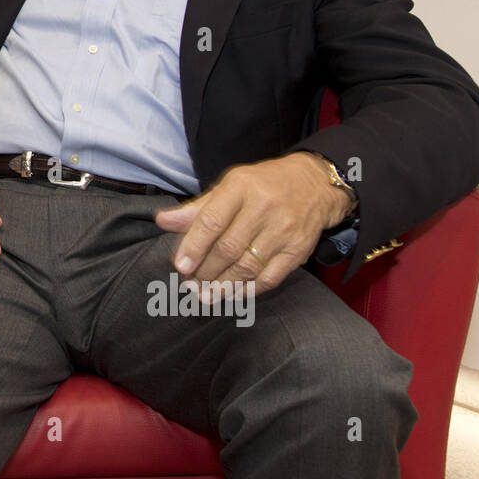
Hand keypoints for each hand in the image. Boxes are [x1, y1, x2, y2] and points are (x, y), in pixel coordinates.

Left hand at [153, 152, 354, 294]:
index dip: (194, 246)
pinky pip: (269, 278)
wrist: (315, 184)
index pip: (212, 221)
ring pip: (247, 267)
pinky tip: (233, 294)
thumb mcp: (229, 187)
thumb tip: (163, 221)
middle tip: (191, 283)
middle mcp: (264, 208)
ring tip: (206, 295)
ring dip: (223, 286)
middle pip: (228, 248)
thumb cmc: (263, 185)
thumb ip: (197, 209)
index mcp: (241, 187)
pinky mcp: (298, 250)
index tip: (181, 266)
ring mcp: (283, 230)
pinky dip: (248, 290)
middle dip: (205, 271)